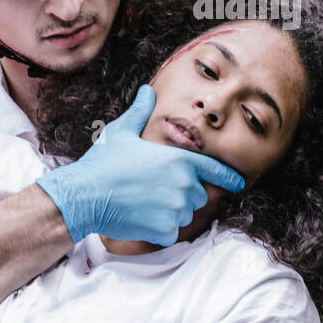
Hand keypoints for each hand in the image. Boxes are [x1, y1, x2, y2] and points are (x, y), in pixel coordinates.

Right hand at [33, 84, 244, 244]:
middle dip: (182, 194)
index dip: (230, 177)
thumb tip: (147, 91)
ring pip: (184, 214)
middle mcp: (183, 185)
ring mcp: (175, 209)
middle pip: (198, 195)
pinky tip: (139, 218)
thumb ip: (140, 112)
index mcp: (179, 160)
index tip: (238, 183)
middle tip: (154, 190)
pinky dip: (158, 229)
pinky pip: (171, 232)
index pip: (217, 171)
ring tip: (144, 204)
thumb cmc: (102, 163)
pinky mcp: (164, 230)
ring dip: (170, 212)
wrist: (83, 196)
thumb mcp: (121, 132)